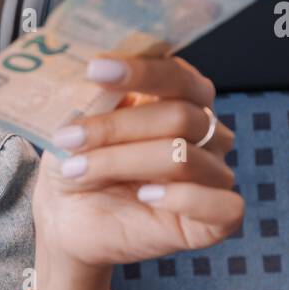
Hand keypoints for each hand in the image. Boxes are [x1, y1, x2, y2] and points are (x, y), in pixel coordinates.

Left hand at [31, 54, 244, 268]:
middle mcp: (205, 133)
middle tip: (68, 136)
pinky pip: (223, 205)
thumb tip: (99, 69)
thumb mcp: (73, 123)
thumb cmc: (74, 163)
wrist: (64, 219)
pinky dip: (180, 198)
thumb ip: (94, 97)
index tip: (95, 69)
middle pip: (180, 116)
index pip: (177, 75)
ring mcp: (213, 175)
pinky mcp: (218, 219)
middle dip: (117, 126)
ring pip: (183, 158)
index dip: (140, 71)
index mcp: (179, 98)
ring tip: (76, 169)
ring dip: (121, 161)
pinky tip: (144, 195)